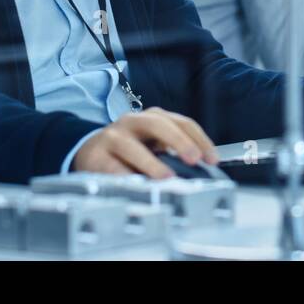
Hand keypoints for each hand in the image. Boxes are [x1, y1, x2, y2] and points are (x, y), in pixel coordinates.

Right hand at [71, 108, 219, 178]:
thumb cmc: (130, 149)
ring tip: (167, 177)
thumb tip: (201, 170)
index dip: (200, 139)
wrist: (90, 151)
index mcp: (153, 117)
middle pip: (158, 124)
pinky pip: (113, 168)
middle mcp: (133, 122)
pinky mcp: (96, 156)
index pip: (182, 122)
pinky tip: (138, 186)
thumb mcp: (153, 144)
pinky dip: (126, 177)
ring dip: (152, 163)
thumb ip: (173, 152)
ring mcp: (113, 137)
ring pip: (132, 146)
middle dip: (179, 141)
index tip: (212, 159)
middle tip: (194, 159)